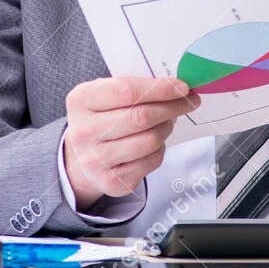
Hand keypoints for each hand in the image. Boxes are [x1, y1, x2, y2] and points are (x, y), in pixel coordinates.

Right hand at [62, 76, 199, 209]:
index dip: (160, 88)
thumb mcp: (106, 93)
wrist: (83, 157)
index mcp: (81, 100)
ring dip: (166, 128)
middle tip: (187, 101)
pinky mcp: (112, 182)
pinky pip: (151, 161)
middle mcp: (83, 132)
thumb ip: (136, 86)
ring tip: (167, 121)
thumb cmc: (102, 117)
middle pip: (141, 117)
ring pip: (150, 140)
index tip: (182, 86)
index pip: (126, 91)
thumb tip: (178, 87)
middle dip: (172, 107)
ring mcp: (95, 160)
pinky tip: (155, 142)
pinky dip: (160, 149)